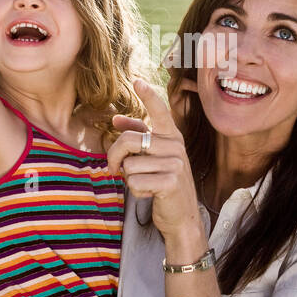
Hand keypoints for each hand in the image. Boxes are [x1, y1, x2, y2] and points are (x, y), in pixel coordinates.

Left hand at [108, 78, 199, 237]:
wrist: (182, 215)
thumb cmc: (163, 182)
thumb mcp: (154, 157)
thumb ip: (138, 137)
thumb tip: (115, 119)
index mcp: (171, 136)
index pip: (159, 111)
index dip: (148, 95)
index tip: (137, 81)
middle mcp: (175, 146)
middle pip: (128, 141)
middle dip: (114, 157)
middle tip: (114, 168)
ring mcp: (175, 164)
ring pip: (129, 166)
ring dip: (129, 179)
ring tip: (145, 183)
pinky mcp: (170, 182)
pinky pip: (135, 182)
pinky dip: (136, 192)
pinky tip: (151, 194)